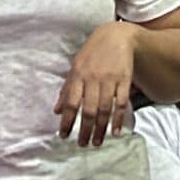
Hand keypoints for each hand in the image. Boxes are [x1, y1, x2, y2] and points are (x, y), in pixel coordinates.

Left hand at [56, 20, 136, 145]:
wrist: (116, 35)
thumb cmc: (93, 52)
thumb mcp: (75, 67)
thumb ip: (66, 89)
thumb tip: (55, 110)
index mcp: (78, 75)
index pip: (70, 102)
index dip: (66, 120)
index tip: (63, 135)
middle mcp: (93, 78)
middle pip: (88, 109)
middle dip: (84, 130)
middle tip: (82, 144)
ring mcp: (110, 79)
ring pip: (104, 109)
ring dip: (100, 128)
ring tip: (96, 142)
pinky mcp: (125, 79)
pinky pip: (121, 103)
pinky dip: (118, 119)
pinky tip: (115, 131)